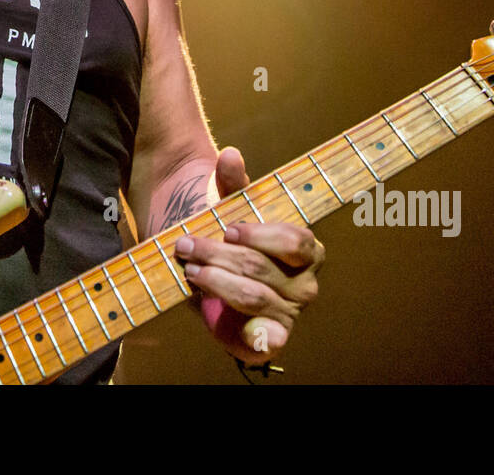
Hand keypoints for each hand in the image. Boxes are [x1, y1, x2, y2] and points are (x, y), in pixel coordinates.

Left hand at [175, 147, 323, 365]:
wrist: (212, 282)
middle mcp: (306, 282)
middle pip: (261, 267)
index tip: (226, 229)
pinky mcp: (274, 339)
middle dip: (218, 254)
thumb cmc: (229, 242)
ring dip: (215, 281)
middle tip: (187, 245)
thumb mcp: (229, 209)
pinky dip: (254, 334)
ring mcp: (291, 313)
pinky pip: (268, 339)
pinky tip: (235, 325)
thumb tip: (229, 154)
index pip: (293, 240)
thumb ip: (231, 184)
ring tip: (190, 270)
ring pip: (252, 296)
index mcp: (307, 249)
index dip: (258, 235)